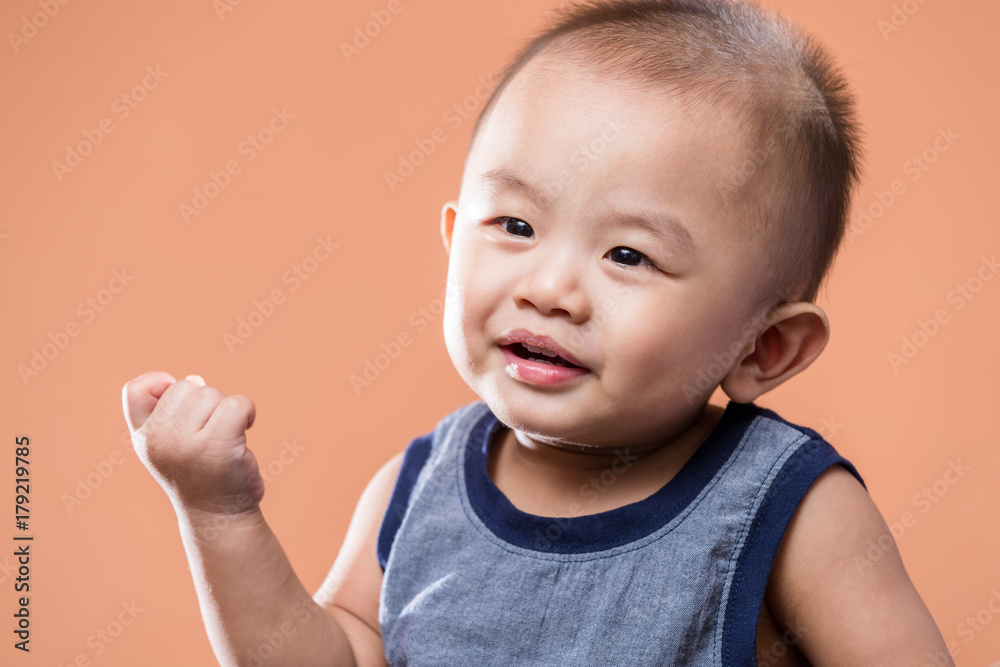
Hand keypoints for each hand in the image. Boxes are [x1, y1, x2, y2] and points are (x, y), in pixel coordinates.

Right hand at [122, 371, 264, 515]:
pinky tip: (245, 429)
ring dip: (226, 409)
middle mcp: (157, 440)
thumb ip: (171, 411)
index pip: (136, 390)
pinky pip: (236, 404)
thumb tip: (195, 379)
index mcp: (143, 437)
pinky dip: (247, 411)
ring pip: (211, 394)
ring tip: (225, 437)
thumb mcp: (171, 444)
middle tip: (209, 433)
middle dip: (206, 402)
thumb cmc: (200, 474)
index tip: (181, 408)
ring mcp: (185, 444)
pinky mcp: (216, 447)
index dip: (159, 384)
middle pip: (186, 386)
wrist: (218, 516)